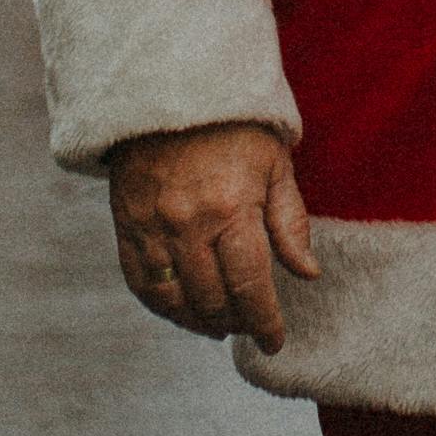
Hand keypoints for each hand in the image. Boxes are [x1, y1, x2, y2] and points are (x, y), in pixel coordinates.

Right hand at [108, 122, 317, 349]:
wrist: (168, 93)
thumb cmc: (234, 129)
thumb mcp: (275, 166)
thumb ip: (291, 224)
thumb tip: (308, 274)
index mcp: (233, 208)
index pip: (250, 285)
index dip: (265, 322)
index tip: (275, 343)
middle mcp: (189, 224)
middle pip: (212, 299)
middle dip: (236, 322)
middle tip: (249, 325)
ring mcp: (153, 227)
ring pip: (174, 300)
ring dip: (199, 322)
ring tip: (218, 324)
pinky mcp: (126, 225)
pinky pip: (140, 283)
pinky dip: (162, 306)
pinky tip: (182, 311)